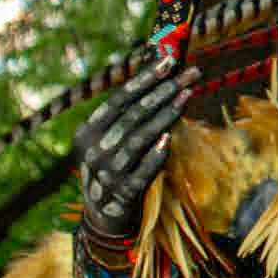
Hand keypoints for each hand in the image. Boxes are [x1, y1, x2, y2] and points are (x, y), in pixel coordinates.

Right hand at [78, 47, 188, 246]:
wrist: (102, 216)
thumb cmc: (113, 166)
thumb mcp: (109, 140)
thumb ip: (128, 114)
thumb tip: (158, 74)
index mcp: (87, 133)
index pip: (118, 100)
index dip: (145, 79)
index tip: (169, 61)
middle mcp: (93, 151)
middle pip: (133, 115)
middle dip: (164, 90)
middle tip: (191, 73)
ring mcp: (107, 174)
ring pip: (140, 138)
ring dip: (167, 114)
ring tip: (189, 94)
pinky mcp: (123, 195)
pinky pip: (143, 171)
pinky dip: (156, 155)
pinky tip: (169, 137)